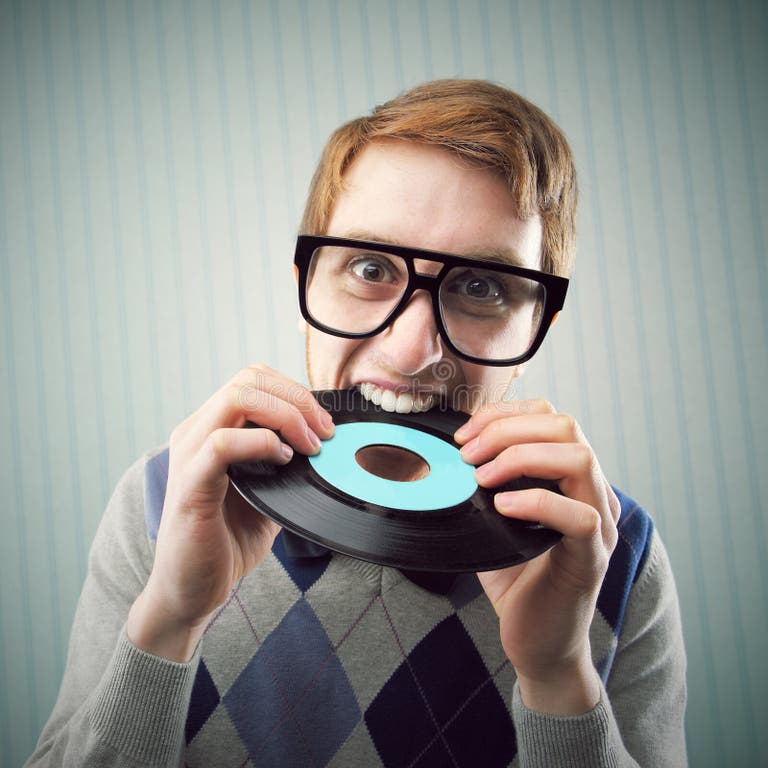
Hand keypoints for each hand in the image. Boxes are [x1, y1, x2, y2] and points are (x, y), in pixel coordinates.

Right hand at [127, 365, 333, 660]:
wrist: (193, 589)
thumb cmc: (228, 540)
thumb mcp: (270, 491)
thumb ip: (288, 463)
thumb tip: (328, 444)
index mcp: (211, 428)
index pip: (254, 379)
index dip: (295, 392)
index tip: (324, 424)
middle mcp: (195, 432)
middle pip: (249, 379)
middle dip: (297, 399)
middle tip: (324, 433)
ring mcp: (189, 454)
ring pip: (237, 398)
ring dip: (286, 416)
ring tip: (308, 447)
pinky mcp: (189, 483)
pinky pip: (223, 443)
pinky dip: (261, 443)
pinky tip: (283, 461)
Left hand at [455, 399, 619, 714]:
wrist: (537, 641)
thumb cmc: (517, 578)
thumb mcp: (495, 518)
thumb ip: (487, 482)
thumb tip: (451, 450)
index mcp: (573, 476)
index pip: (550, 416)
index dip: (504, 415)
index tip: (465, 434)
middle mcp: (594, 491)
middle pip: (566, 426)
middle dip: (507, 430)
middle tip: (468, 454)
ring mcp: (601, 523)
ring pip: (580, 459)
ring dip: (521, 457)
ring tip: (481, 478)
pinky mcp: (593, 557)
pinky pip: (580, 516)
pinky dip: (537, 502)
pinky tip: (502, 507)